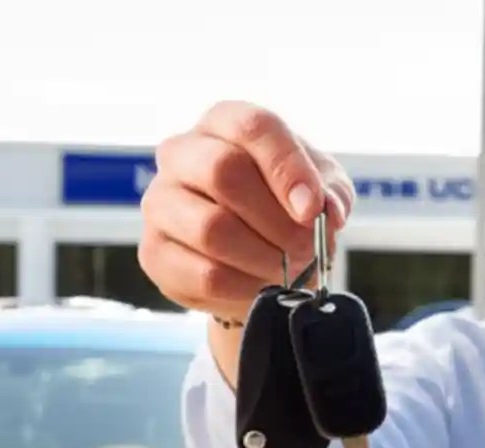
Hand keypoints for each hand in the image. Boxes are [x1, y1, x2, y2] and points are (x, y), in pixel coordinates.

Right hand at [138, 101, 354, 319]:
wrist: (255, 261)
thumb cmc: (286, 209)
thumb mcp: (321, 190)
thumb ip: (330, 193)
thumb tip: (326, 211)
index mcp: (224, 123)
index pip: (252, 126)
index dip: (287, 167)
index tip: (312, 209)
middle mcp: (182, 153)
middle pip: (223, 172)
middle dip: (276, 219)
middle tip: (305, 247)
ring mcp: (160, 201)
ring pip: (211, 228)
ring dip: (263, 257)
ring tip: (287, 269)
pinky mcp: (154, 252)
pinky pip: (204, 274)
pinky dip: (245, 286)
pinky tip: (260, 286)